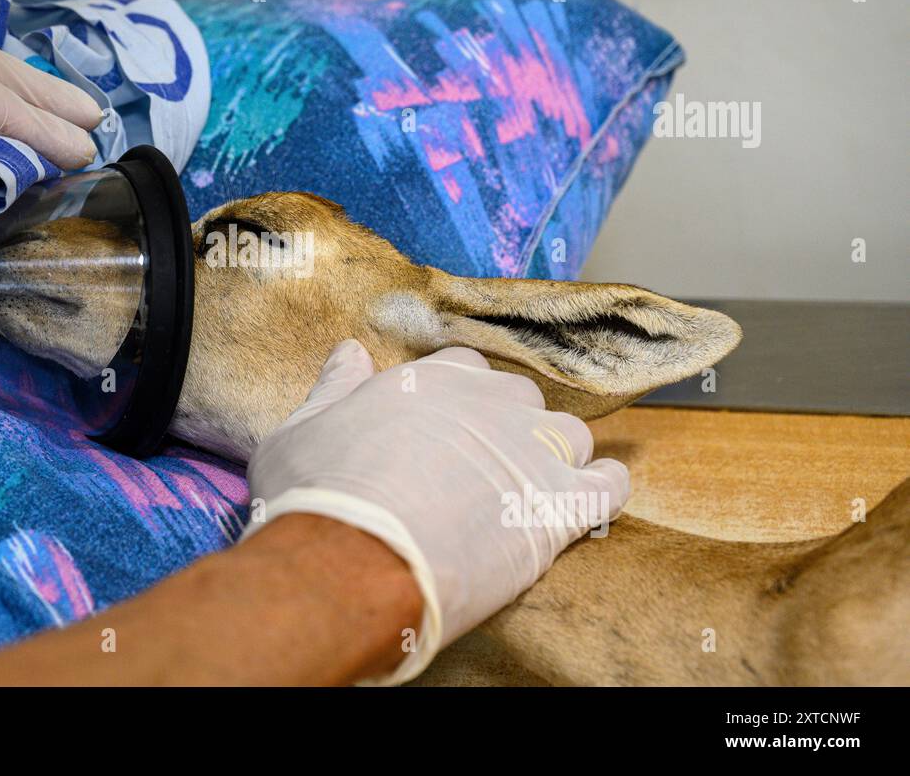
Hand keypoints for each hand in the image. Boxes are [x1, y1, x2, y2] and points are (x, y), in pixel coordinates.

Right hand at [246, 339, 630, 684]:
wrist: (351, 560)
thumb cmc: (315, 497)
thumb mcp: (300, 429)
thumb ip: (334, 386)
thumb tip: (349, 350)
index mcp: (430, 380)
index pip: (463, 370)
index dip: (458, 401)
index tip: (445, 430)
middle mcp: (489, 402)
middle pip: (519, 399)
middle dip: (507, 426)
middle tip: (480, 469)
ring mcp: (531, 450)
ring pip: (569, 435)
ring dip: (556, 456)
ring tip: (529, 489)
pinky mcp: (560, 506)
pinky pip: (609, 486)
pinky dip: (606, 488)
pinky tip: (589, 499)